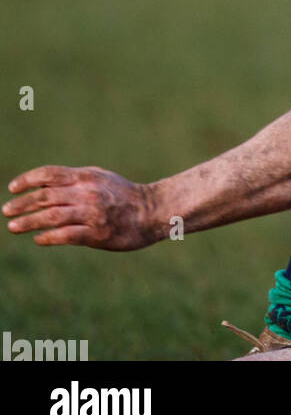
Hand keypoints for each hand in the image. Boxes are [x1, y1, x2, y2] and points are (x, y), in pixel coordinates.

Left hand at [5, 165, 157, 250]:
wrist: (151, 210)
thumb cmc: (123, 194)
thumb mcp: (99, 179)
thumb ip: (75, 180)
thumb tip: (45, 185)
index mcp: (86, 177)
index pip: (50, 174)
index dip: (28, 180)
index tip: (12, 187)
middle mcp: (86, 192)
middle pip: (46, 196)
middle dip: (23, 203)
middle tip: (7, 210)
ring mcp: (91, 213)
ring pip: (52, 216)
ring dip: (29, 221)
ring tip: (13, 226)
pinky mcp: (97, 233)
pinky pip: (66, 235)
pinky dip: (48, 237)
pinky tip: (38, 239)